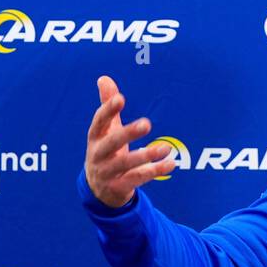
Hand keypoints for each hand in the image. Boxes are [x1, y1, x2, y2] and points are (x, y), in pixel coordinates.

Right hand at [84, 75, 175, 207]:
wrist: (97, 189)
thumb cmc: (106, 151)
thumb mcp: (105, 130)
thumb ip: (108, 106)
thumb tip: (104, 77)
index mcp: (95, 137)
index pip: (99, 122)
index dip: (108, 110)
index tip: (121, 98)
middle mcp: (98, 155)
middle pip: (112, 143)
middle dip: (128, 133)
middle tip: (147, 123)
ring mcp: (106, 172)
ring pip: (126, 164)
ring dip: (146, 155)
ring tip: (166, 147)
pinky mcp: (117, 188)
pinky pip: (137, 179)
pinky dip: (155, 171)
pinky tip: (171, 163)